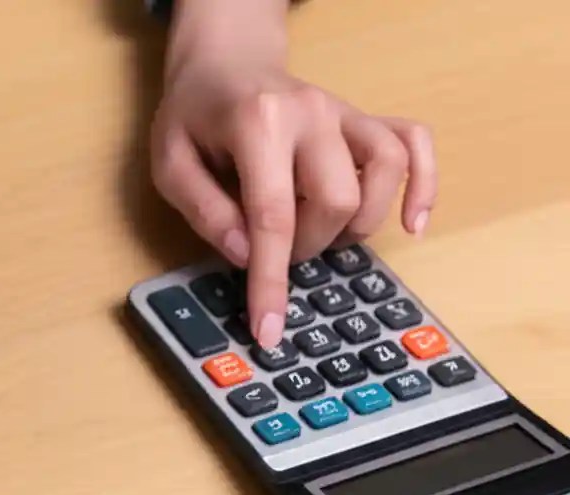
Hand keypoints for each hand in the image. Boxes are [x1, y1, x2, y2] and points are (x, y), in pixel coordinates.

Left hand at [150, 0, 436, 347]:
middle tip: (272, 249)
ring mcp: (345, 113)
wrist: (224, 66)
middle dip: (305, 247)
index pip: (273, 216)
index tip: (269, 329)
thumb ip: (204, 210)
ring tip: (316, 234)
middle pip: (335, 201)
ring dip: (353, 226)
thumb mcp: (171, 164)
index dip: (271, 280)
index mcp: (257, 122)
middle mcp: (311, 113)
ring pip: (383, 177)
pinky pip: (415, 143)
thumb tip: (247, 255)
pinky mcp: (365, 118)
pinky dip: (423, 184)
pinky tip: (411, 224)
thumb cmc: (193, 118)